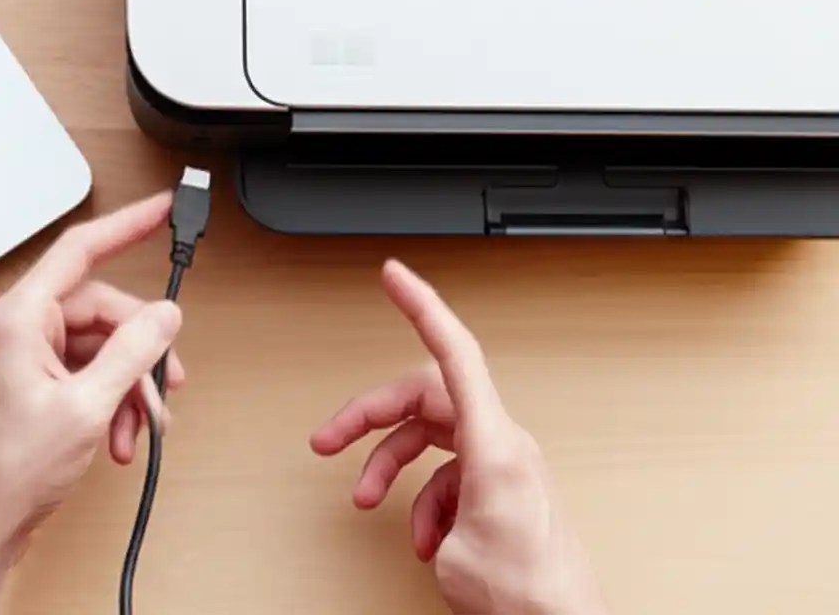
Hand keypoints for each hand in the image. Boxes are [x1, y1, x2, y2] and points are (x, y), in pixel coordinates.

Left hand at [0, 194, 185, 614]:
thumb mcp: (86, 407)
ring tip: (141, 427)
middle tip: (167, 382)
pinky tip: (120, 438)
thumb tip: (163, 315)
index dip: (126, 225)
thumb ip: (131, 352)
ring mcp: (23, 359)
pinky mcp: (31, 386)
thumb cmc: (6, 473)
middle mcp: (17, 331)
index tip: (161, 209)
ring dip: (129, 387)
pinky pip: (86, 374)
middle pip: (101, 312)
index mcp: (17, 320)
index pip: (78, 250)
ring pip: (99, 348)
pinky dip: (112, 402)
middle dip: (140, 350)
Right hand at [311, 261, 606, 614]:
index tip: (395, 276)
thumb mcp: (456, 550)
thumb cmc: (528, 596)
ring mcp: (503, 464)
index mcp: (495, 445)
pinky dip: (422, 498)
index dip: (422, 307)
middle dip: (370, 417)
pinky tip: (422, 533)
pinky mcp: (501, 485)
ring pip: (430, 437)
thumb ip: (437, 505)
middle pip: (424, 399)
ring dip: (391, 466)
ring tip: (368, 498)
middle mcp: (503, 445)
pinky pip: (448, 471)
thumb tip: (430, 504)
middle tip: (330, 436)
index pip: (455, 354)